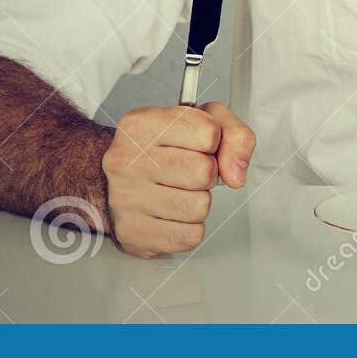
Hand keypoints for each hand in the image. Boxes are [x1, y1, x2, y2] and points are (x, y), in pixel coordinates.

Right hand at [100, 100, 255, 257]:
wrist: (121, 177)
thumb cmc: (164, 147)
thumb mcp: (203, 121)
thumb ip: (234, 134)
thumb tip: (235, 175)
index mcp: (142, 123)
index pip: (208, 133)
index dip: (214, 141)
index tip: (198, 144)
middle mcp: (127, 160)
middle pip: (203, 173)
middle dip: (207, 173)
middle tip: (187, 170)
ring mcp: (125, 198)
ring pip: (199, 207)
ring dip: (199, 201)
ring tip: (178, 190)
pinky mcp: (132, 233)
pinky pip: (189, 236)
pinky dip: (190, 226)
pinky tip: (172, 212)